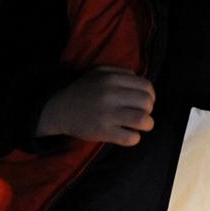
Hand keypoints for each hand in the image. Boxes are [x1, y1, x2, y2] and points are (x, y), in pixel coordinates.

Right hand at [36, 67, 156, 145]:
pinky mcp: (103, 132)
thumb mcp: (99, 72)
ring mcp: (107, 115)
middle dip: (148, 110)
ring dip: (147, 125)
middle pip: (147, 103)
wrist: (59, 109)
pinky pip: (131, 138)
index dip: (150, 96)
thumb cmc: (83, 91)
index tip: (144, 101)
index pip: (146, 87)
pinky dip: (134, 138)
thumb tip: (141, 82)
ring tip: (140, 126)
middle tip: (140, 113)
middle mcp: (111, 95)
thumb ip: (121, 72)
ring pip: (143, 120)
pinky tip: (128, 134)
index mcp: (112, 79)